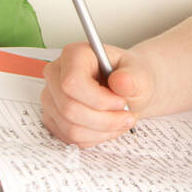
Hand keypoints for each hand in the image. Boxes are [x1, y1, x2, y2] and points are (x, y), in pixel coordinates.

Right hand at [39, 41, 155, 145]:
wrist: (127, 89)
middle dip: (104, 120)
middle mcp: (56, 74)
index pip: (72, 82)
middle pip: (69, 108)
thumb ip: (133, 76)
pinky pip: (70, 138)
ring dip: (102, 131)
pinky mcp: (52, 118)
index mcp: (74, 54)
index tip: (122, 103)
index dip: (99, 99)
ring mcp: (51, 97)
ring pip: (70, 127)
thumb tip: (121, 81)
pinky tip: (108, 126)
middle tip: (128, 117)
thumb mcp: (140, 73)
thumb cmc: (130, 77)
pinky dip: (95, 137)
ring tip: (121, 121)